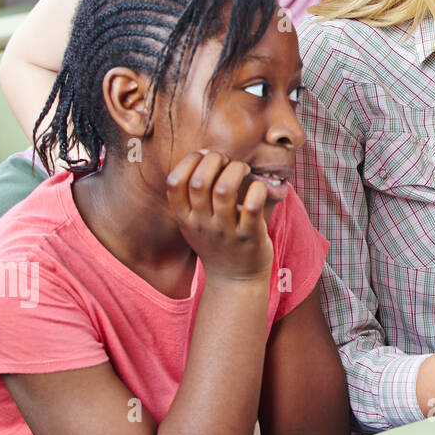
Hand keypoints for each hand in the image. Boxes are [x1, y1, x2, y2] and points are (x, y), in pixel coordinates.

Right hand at [166, 150, 273, 282]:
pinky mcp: (249, 236)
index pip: (175, 182)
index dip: (190, 161)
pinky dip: (257, 189)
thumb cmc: (218, 242)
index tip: (206, 157)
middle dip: (215, 161)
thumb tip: (205, 154)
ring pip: (225, 189)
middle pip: (200, 181)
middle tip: (229, 162)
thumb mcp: (195, 222)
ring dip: (236, 171)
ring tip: (244, 171)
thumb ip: (194, 194)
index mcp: (185, 217)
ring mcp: (225, 231)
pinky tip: (259, 188)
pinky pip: (251, 206)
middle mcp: (202, 223)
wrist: (235, 280)